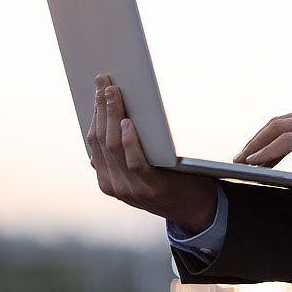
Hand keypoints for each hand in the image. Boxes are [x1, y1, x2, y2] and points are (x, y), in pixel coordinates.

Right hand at [87, 74, 218, 233]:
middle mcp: (113, 184)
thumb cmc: (172, 181)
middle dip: (100, 108)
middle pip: (100, 140)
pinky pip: (135, 161)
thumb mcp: (143, 170)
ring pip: (113, 147)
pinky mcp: (150, 186)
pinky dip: (130, 141)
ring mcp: (129, 187)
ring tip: (114, 92)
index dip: (94, 114)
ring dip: (112, 116)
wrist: (197, 211)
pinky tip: (128, 122)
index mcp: (108, 180)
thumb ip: (128, 153)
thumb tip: (121, 116)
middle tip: (103, 81)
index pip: (93, 142)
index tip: (97, 89)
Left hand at [233, 100, 291, 177]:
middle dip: (258, 139)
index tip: (259, 150)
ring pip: (278, 128)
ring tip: (242, 162)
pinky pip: (285, 142)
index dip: (273, 135)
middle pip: (281, 121)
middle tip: (242, 156)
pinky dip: (266, 152)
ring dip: (256, 146)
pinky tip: (255, 163)